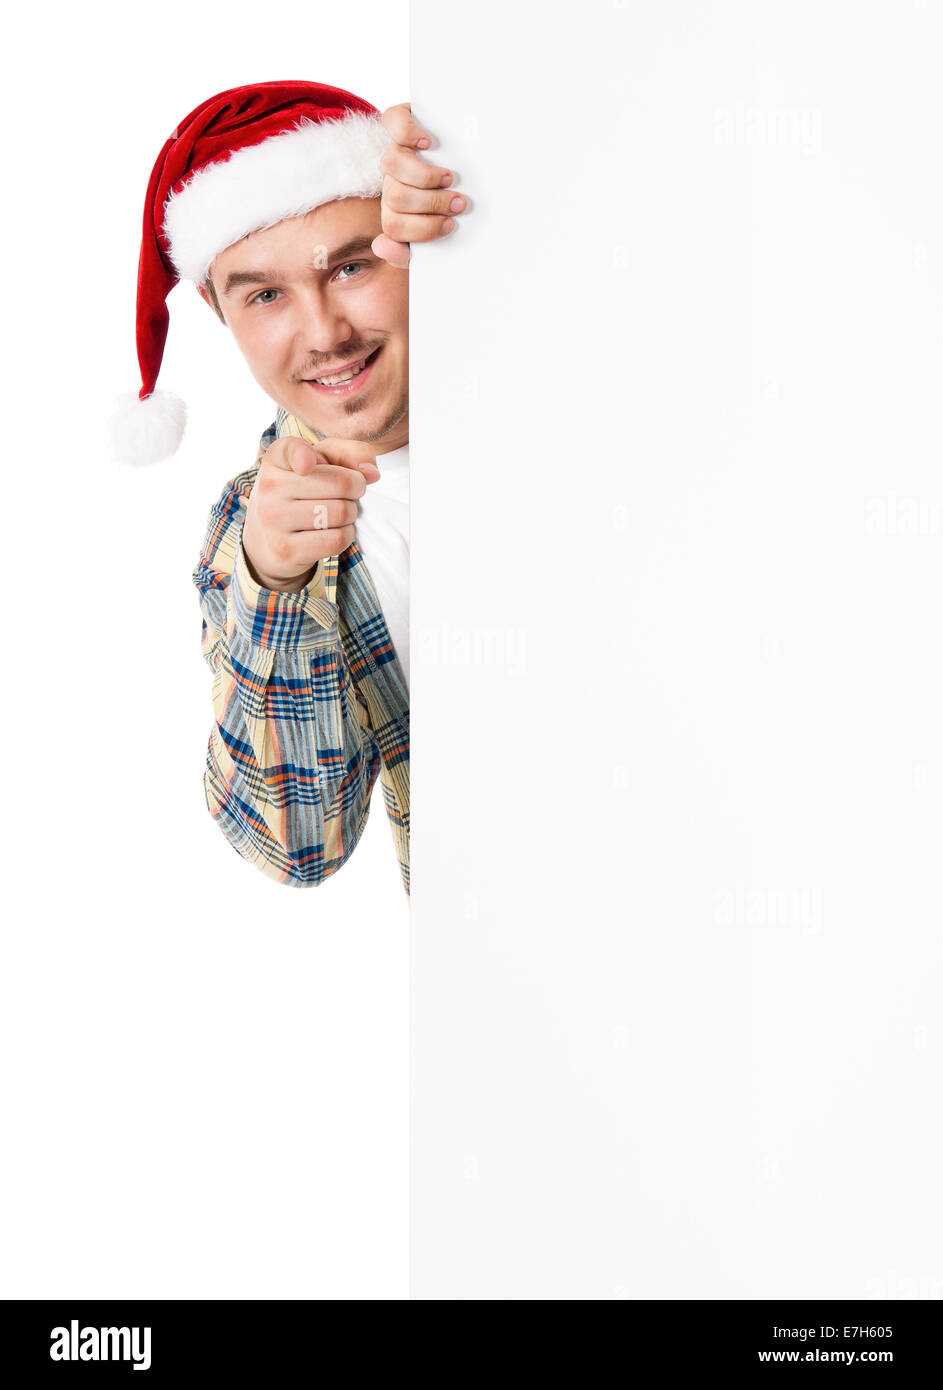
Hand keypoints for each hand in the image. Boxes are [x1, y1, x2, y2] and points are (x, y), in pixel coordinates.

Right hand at [241, 436, 380, 592]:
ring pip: (341, 513)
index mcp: (277, 458)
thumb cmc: (303, 492)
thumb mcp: (322, 463)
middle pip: (340, 483)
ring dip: (351, 515)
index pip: (293, 450)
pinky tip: (334, 531)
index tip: (308, 466)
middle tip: (346, 495)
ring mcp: (273, 520)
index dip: (305, 456)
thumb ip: (350, 453)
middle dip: (355, 491)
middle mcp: (269, 486)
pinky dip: (346, 535)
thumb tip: (371, 473)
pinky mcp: (285, 549)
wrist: (267, 539)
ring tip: (338, 514)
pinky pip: (336, 540)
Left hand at [371, 101, 467, 266]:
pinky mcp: (401, 119)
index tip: (450, 225)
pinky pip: (393, 123)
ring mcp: (396, 150)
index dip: (422, 229)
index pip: (393, 226)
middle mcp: (393, 180)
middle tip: (458, 202)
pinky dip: (409, 133)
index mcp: (396, 210)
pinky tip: (427, 143)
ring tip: (449, 178)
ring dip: (424, 175)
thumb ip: (409, 250)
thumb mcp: (439, 231)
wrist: (467, 156)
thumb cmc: (452, 202)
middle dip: (431, 203)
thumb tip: (380, 247)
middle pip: (395, 196)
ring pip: (391, 164)